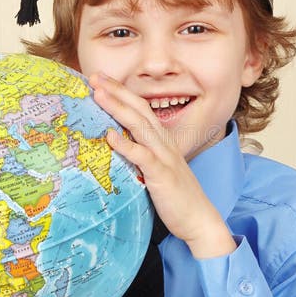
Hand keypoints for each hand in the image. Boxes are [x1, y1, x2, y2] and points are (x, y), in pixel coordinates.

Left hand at [89, 73, 236, 257]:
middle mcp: (163, 144)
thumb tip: (117, 148)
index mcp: (162, 142)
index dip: (122, 93)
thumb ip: (140, 157)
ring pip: (139, 126)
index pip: (140, 110)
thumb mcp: (156, 171)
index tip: (103, 81)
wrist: (200, 220)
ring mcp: (164, 157)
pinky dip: (126, 145)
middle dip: (117, 91)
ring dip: (118, 108)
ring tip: (99, 94)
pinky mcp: (162, 175)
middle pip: (138, 110)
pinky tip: (110, 136)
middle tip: (96, 76)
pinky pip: (142, 156)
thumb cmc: (176, 199)